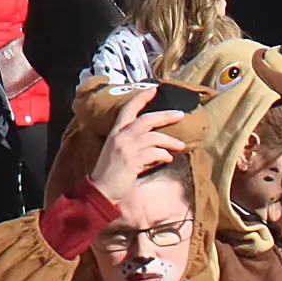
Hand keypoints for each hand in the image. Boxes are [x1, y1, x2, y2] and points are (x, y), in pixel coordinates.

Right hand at [89, 89, 185, 205]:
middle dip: (165, 115)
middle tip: (181, 114)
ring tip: (181, 145)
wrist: (101, 191)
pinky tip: (168, 158)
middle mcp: (120, 136)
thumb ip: (137, 147)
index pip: (129, 109)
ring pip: (153, 137)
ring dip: (170, 140)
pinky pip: (154, 153)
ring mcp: (125, 148)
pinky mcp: (131, 160)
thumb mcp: (122, 154)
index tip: (155, 89)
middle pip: (146, 119)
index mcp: (116, 132)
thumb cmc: (113, 174)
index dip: (141, 98)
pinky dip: (164, 155)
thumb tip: (158, 147)